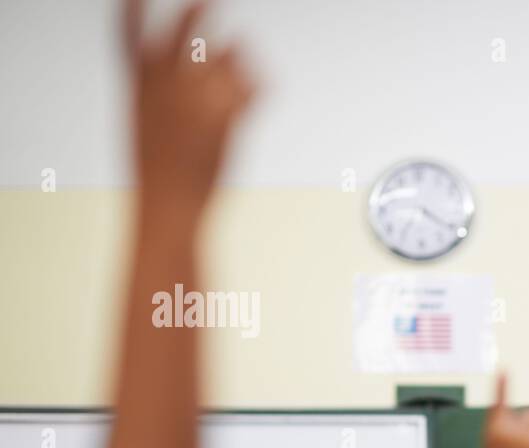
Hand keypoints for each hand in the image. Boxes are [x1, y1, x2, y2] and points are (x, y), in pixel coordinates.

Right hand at [124, 0, 256, 215]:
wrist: (167, 210)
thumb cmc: (158, 177)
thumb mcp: (149, 132)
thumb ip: (162, 101)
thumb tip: (186, 87)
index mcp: (137, 93)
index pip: (127, 43)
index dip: (131, 17)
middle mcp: (162, 93)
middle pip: (178, 41)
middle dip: (194, 15)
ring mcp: (190, 106)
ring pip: (221, 63)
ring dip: (236, 58)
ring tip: (244, 53)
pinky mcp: (221, 124)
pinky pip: (245, 93)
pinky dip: (256, 88)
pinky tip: (265, 85)